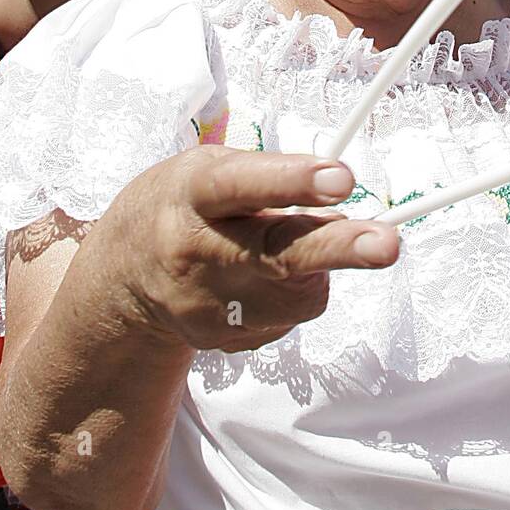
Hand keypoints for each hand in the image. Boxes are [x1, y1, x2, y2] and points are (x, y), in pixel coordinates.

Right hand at [107, 146, 398, 353]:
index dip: (292, 181)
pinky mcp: (223, 340)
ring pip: (301, 290)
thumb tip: (339, 206)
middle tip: (388, 244)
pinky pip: (289, 313)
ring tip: (281, 246)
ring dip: (315, 267)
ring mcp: (210, 306)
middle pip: (280, 253)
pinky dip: (291, 291)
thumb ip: (270, 180)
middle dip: (340, 249)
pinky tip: (256, 278)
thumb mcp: (212, 169)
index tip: (341, 178)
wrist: (121, 279)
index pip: (243, 184)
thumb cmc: (184, 205)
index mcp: (193, 194)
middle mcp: (197, 252)